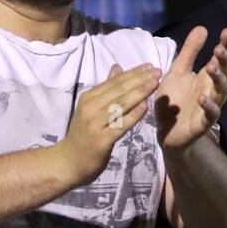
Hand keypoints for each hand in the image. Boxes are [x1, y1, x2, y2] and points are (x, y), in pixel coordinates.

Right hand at [57, 63, 160, 185]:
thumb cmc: (83, 134)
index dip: (133, 72)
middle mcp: (90, 108)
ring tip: (155, 83)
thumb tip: (117, 67)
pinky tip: (146, 106)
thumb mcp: (91, 108)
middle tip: (157, 71)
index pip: (114, 81)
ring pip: (121, 104)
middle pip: (119, 90)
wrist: (69, 162)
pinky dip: (134, 114)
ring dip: (140, 92)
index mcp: (88, 98)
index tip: (150, 65)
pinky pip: (121, 124)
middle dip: (140, 79)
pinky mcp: (101, 140)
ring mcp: (95, 124)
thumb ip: (105, 89)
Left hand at [155, 26, 226, 151]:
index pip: (222, 59)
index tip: (225, 32)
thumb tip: (203, 27)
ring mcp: (210, 106)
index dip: (226, 46)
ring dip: (219, 79)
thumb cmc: (175, 99)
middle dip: (225, 61)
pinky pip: (211, 114)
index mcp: (208, 76)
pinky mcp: (203, 122)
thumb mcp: (178, 71)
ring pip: (222, 92)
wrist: (166, 130)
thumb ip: (189, 51)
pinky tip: (203, 98)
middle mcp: (213, 89)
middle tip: (219, 49)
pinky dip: (209, 106)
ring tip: (212, 67)